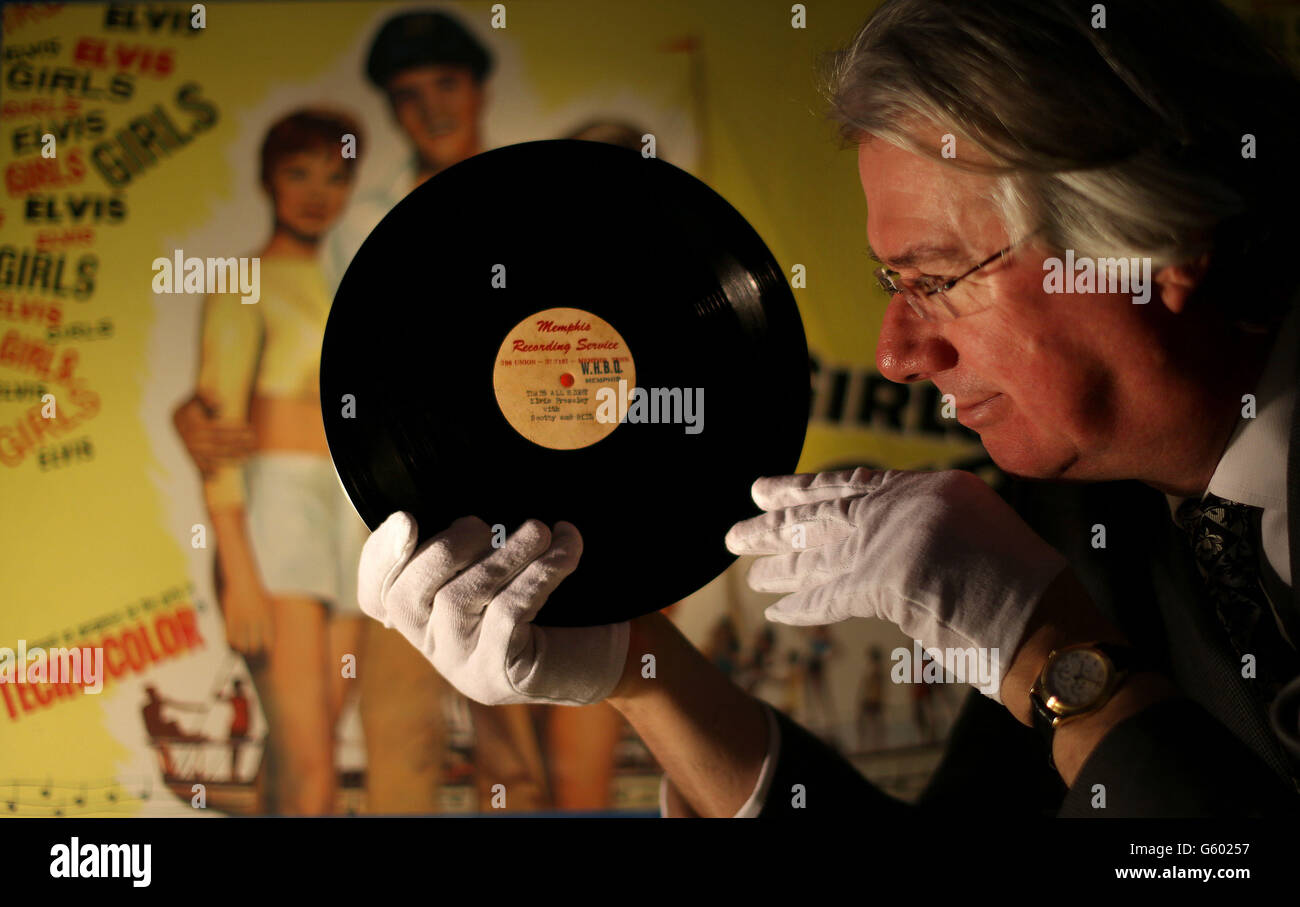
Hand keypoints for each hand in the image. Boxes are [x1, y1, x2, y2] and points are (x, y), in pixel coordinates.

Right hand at [173, 394, 254, 475]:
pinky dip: (206, 472)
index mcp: (197, 426)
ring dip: (231, 458)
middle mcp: (194, 440)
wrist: (175, 418)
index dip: (237, 430)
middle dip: (239, 444)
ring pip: (214, 455)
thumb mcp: (197, 396)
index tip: (251, 429)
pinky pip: (199, 466)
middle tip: (254, 444)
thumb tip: (218, 403)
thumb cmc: (192, 406)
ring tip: (248, 457)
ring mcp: (191, 450)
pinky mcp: (190, 456)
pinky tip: (216, 477)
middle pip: (221, 444)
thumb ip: (206, 395)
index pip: (221, 429)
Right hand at [221, 571, 273, 654]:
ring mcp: (242, 620)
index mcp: (267, 619)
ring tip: (241, 650)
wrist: (242, 580)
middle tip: (250, 655)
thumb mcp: (267, 608)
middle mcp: (255, 621)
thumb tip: (269, 642)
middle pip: (254, 647)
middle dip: (252, 655)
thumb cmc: (256, 594)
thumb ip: (268, 624)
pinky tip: (233, 644)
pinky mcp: (230, 618)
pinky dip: (231, 645)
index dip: (265, 652)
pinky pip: (229, 638)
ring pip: (240, 645)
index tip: (262, 654)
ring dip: (240, 651)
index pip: (268, 644)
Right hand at [357, 513, 629, 705]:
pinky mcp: (500, 675)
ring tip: (539, 530)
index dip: (379, 557)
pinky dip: (539, 571)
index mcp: (424, 617)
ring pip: (458, 600)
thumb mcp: (505, 567)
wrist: (601, 655)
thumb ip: (475, 543)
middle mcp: (433, 645)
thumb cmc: (550, 602)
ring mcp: (462, 665)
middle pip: (405, 595)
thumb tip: (462, 504)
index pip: (377, 594)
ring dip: (503, 555)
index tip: (406, 518)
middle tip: (484, 525)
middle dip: (443, 547)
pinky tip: (566, 546)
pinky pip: (508, 611)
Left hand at [724, 468, 1067, 702]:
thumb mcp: (982, 536)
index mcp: (937, 485)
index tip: (772, 491)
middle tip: (737, 526)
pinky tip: (778, 609)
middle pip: (828, 511)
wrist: (1055, 631)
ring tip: (744, 565)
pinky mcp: (888, 580)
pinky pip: (832, 594)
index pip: (858, 482)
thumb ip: (932, 528)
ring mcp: (899, 538)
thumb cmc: (1030, 593)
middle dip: (778, 521)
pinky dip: (804, 605)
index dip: (809, 489)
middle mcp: (913, 502)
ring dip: (778, 561)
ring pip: (821, 549)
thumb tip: (896, 542)